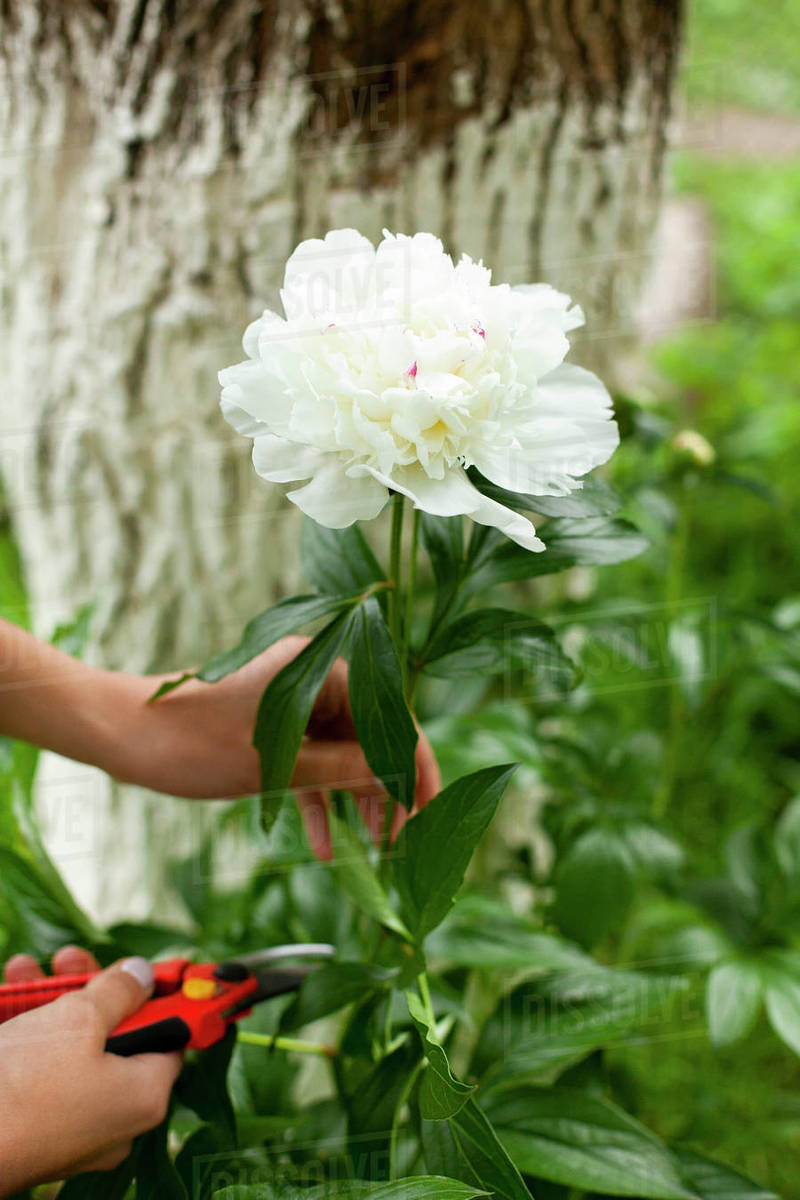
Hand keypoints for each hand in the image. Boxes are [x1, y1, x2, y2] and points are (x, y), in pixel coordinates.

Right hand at [0, 949, 180, 1195]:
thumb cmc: (29, 1084)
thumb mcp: (81, 1019)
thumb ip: (119, 991)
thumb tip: (143, 974)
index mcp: (144, 1096)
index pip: (170, 1037)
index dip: (159, 996)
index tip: (146, 968)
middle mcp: (115, 1118)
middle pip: (117, 1036)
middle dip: (91, 990)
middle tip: (70, 961)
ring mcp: (75, 1127)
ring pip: (74, 1050)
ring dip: (53, 1003)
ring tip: (31, 969)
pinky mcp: (37, 1129)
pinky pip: (45, 1073)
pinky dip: (32, 1034)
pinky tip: (14, 994)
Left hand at [104, 636, 441, 858]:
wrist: (120, 734)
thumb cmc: (193, 742)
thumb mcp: (276, 766)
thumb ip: (344, 772)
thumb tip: (400, 783)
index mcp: (323, 667)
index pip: (391, 715)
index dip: (416, 766)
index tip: (430, 811)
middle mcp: (313, 677)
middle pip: (371, 735)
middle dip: (386, 789)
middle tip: (399, 840)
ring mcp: (292, 701)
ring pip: (342, 752)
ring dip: (356, 800)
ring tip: (373, 848)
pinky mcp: (271, 725)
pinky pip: (308, 762)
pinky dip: (318, 799)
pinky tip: (326, 846)